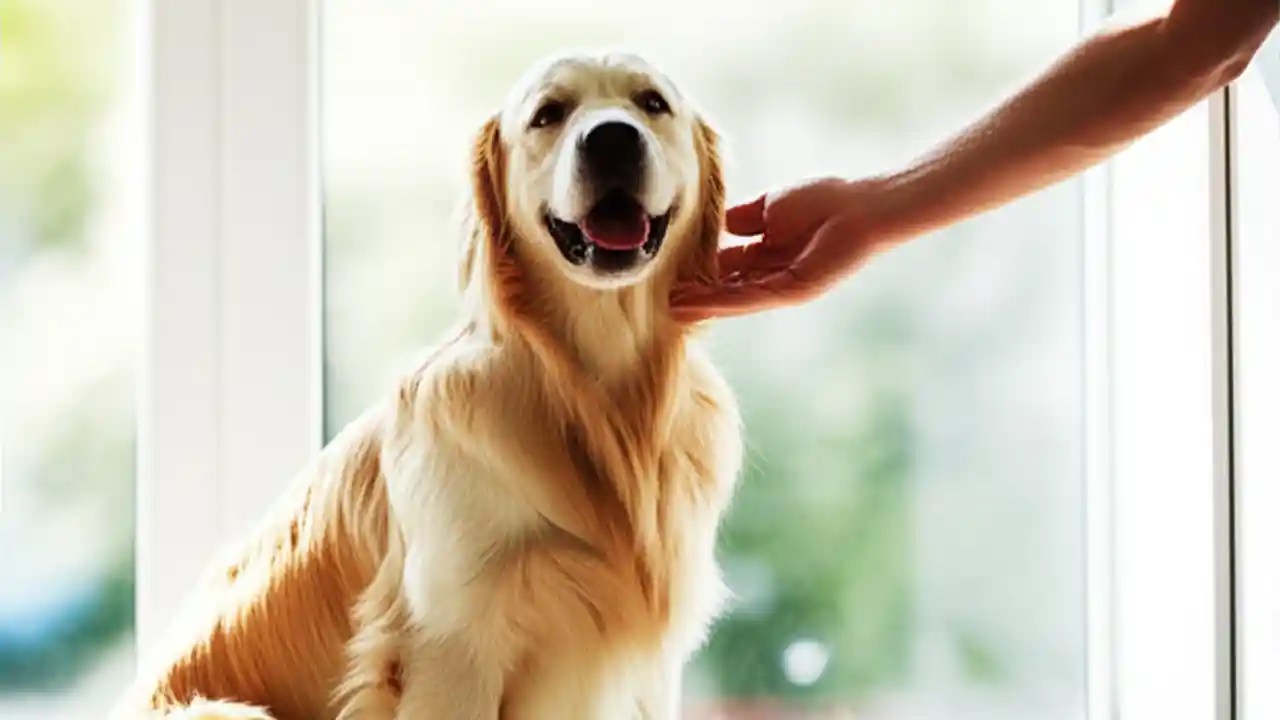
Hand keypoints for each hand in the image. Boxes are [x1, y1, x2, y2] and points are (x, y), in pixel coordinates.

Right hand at [670, 177, 892, 321]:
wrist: (862, 206)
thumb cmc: (823, 201)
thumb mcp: (768, 208)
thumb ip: (741, 219)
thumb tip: (714, 225)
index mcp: (764, 254)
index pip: (723, 268)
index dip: (696, 271)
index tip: (664, 273)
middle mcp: (770, 275)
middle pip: (723, 288)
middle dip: (692, 293)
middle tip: (656, 299)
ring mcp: (780, 286)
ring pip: (732, 298)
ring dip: (701, 305)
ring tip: (668, 309)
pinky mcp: (792, 290)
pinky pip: (749, 298)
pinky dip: (720, 302)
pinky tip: (694, 304)